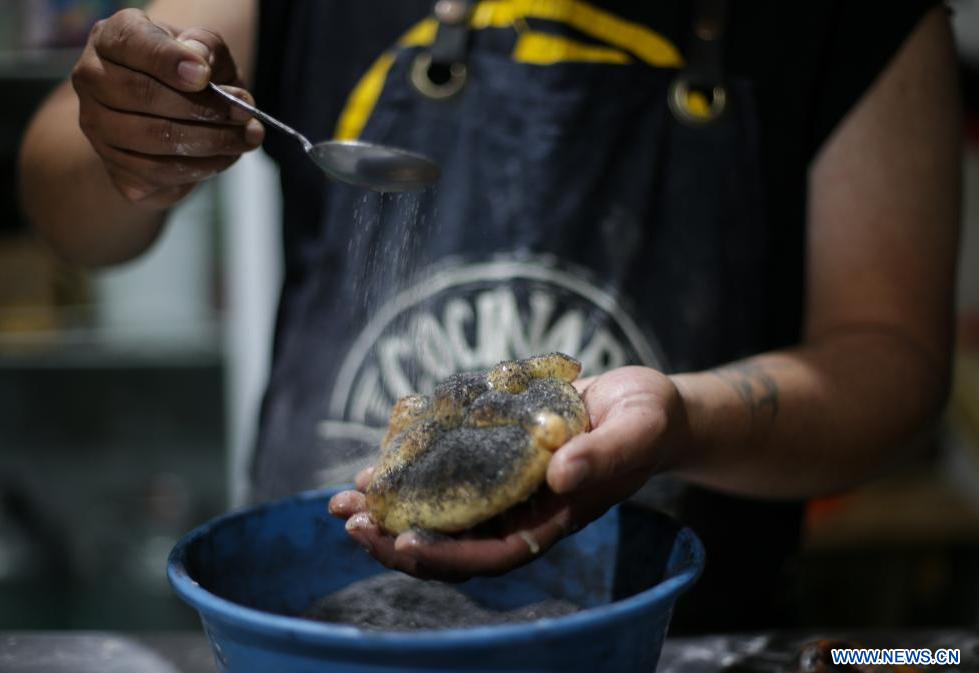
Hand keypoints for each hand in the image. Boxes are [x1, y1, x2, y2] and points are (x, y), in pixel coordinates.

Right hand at [71, 8, 262, 207]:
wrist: (177, 115)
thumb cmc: (191, 72)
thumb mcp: (206, 50)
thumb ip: (205, 47)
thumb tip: (199, 64)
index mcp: (111, 38)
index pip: (132, 44)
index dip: (169, 61)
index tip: (205, 76)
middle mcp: (93, 79)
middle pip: (144, 95)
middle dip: (204, 108)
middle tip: (245, 114)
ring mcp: (98, 127)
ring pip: (155, 139)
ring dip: (212, 142)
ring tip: (247, 137)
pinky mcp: (116, 167)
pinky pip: (161, 173)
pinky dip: (203, 167)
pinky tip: (226, 156)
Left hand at [328, 366, 687, 580]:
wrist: (643, 405)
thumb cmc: (645, 423)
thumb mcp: (633, 432)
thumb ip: (601, 456)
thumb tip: (559, 475)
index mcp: (550, 520)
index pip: (490, 555)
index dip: (444, 555)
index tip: (402, 542)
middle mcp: (518, 511)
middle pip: (450, 543)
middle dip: (396, 538)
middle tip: (350, 518)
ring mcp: (501, 487)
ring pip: (437, 511)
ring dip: (389, 508)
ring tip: (343, 497)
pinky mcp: (490, 457)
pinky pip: (443, 473)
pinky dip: (408, 470)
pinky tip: (376, 462)